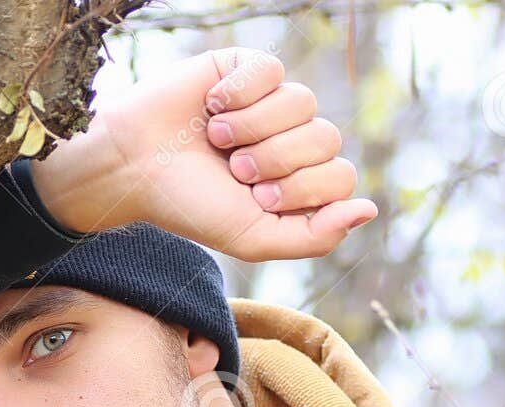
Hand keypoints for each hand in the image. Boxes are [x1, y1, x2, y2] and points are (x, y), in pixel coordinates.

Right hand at [30, 48, 376, 260]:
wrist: (134, 168)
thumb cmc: (191, 206)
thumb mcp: (254, 238)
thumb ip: (315, 236)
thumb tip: (370, 209)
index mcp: (298, 182)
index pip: (341, 176)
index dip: (302, 187)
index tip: (255, 196)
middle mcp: (291, 140)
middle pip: (327, 138)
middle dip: (277, 159)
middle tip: (235, 170)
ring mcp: (270, 103)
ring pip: (303, 102)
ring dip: (255, 128)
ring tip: (219, 140)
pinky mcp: (245, 70)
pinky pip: (271, 71)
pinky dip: (239, 95)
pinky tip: (211, 107)